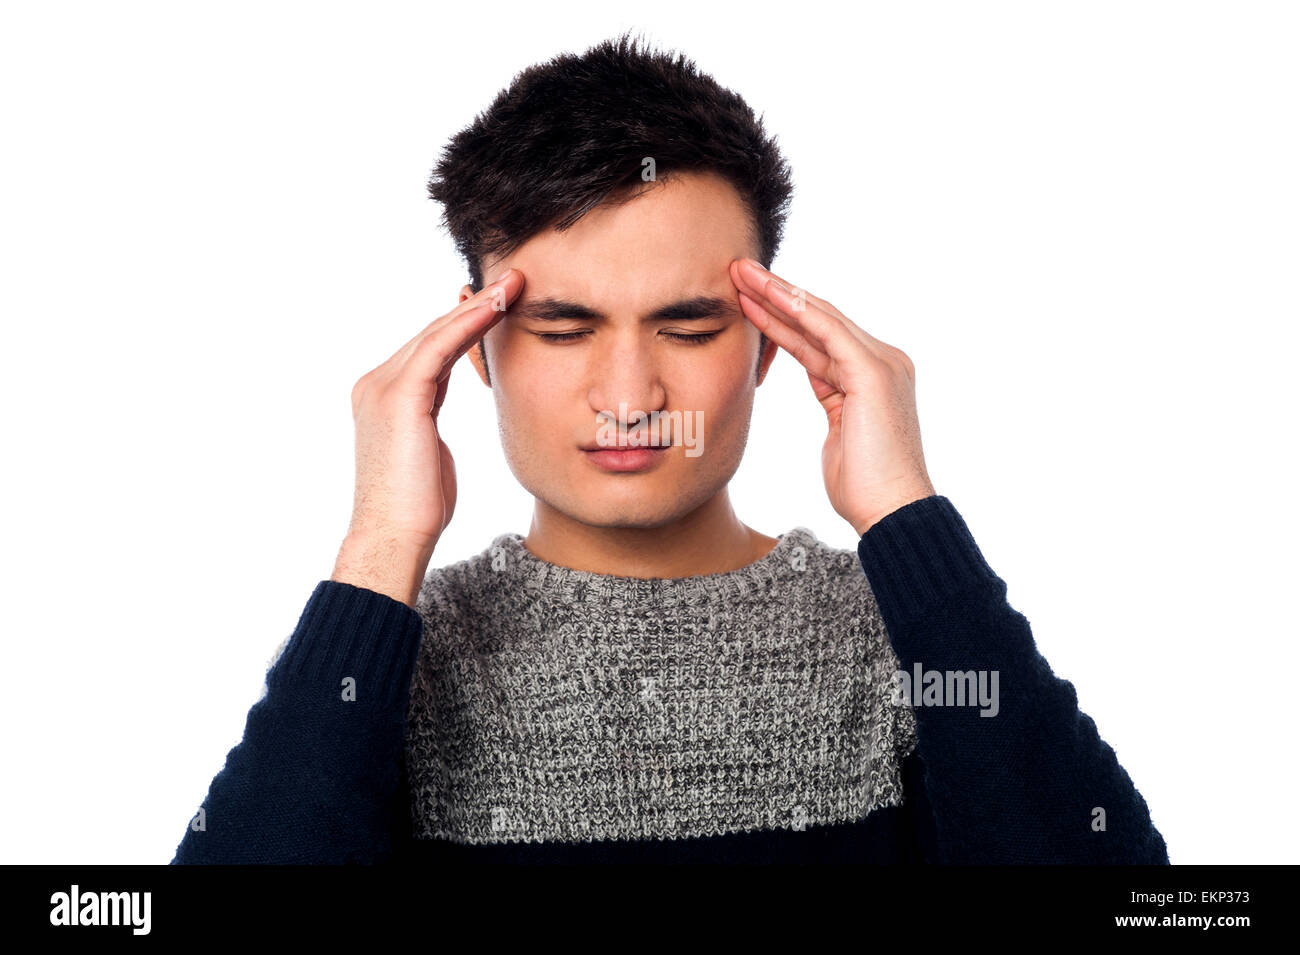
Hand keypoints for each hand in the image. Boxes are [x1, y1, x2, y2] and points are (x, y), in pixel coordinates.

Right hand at [333, 269, 523, 603]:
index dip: (466, 323)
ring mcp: (383, 387)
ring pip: (437, 333)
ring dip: (479, 306)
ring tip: (513, 284)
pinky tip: (498, 307)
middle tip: (514, 279)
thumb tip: (438, 412)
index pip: (430, 348)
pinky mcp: (398, 396)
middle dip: (475, 305)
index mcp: (382, 396)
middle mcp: (376, 384)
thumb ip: (430, 421)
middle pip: (432, 333)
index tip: (500, 302)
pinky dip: (470, 324)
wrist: (394, 539)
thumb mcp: (428, 452)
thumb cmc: (417, 509)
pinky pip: (439, 348)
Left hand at [730, 258, 934, 536]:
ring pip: (820, 319)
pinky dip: (798, 311)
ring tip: (742, 274)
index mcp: (874, 376)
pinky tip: (770, 295)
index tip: (746, 298)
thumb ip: (833, 399)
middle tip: (738, 270)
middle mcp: (883, 361)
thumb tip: (818, 381)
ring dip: (777, 294)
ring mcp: (882, 364)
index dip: (782, 316)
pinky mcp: (873, 373)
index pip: (820, 337)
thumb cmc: (863, 487)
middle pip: (819, 319)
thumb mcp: (840, 433)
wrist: (890, 512)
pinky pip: (828, 333)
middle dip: (776, 294)